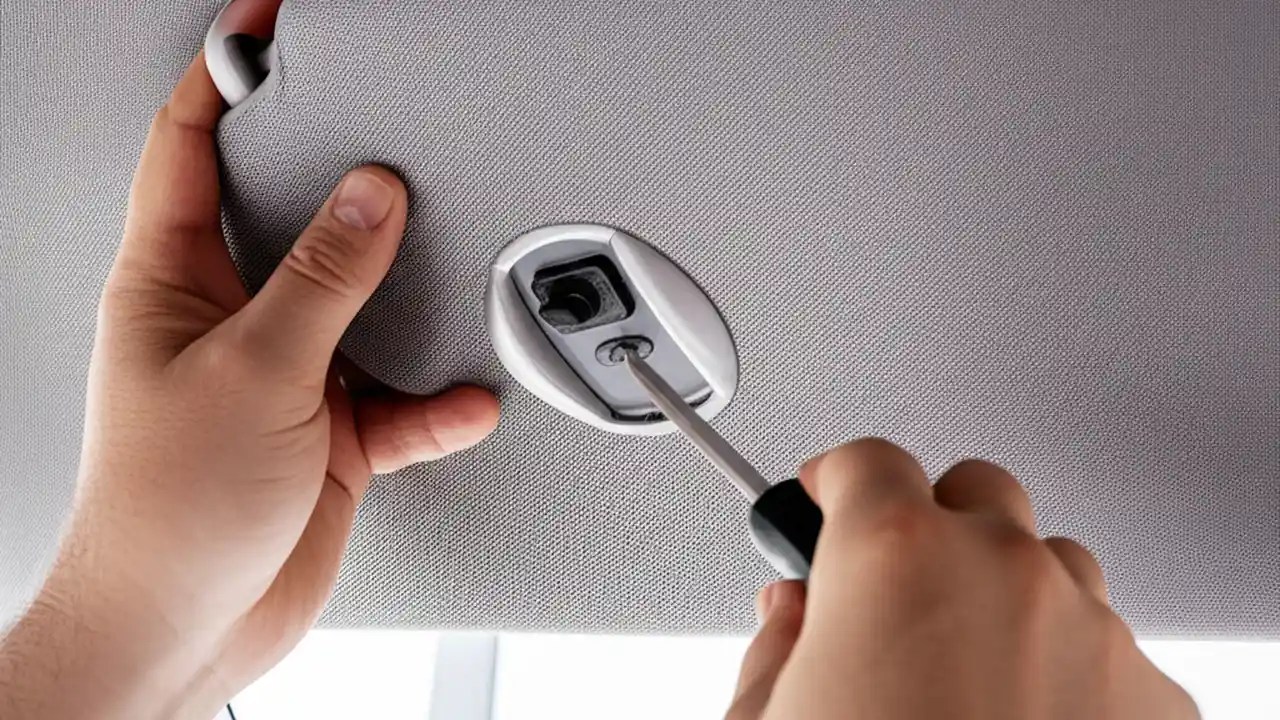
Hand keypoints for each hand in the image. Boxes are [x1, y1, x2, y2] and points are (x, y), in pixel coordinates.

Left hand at [0, 55, 497, 718]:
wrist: (185, 629)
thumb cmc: (167, 514)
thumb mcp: (253, 373)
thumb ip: (322, 281)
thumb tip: (369, 195)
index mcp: (170, 281)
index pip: (192, 146)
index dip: (226, 76)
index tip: (268, 24)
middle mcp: (228, 319)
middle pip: (293, 218)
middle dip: (342, 181)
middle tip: (390, 140)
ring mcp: (283, 376)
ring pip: (360, 308)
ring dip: (409, 304)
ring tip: (450, 287)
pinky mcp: (328, 432)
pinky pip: (398, 400)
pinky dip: (436, 402)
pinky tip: (462, 400)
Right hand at [727, 439, 1197, 719]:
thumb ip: (773, 646)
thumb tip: (791, 613)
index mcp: (894, 558)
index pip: (865, 460)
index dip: (835, 482)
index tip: (828, 496)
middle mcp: (1003, 573)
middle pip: (973, 491)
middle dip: (930, 528)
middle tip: (893, 595)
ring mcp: (1093, 632)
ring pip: (1049, 564)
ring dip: (1004, 594)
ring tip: (961, 677)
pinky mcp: (1154, 702)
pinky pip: (1105, 646)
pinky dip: (1065, 668)